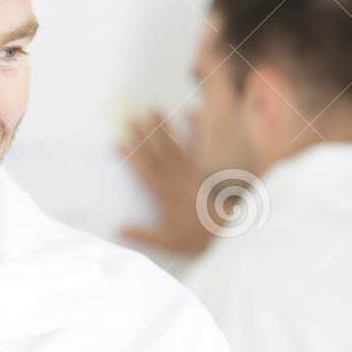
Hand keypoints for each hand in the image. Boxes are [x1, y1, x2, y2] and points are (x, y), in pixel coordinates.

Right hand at [118, 111, 213, 255]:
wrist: (232, 231)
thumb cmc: (199, 237)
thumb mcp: (169, 241)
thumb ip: (144, 235)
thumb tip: (119, 230)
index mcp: (165, 194)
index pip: (144, 171)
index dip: (131, 156)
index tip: (119, 141)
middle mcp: (177, 178)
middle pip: (157, 152)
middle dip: (144, 134)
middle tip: (133, 117)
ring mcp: (194, 171)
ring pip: (175, 145)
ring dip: (164, 127)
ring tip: (154, 110)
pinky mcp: (209, 167)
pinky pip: (203, 145)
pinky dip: (198, 129)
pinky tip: (192, 113)